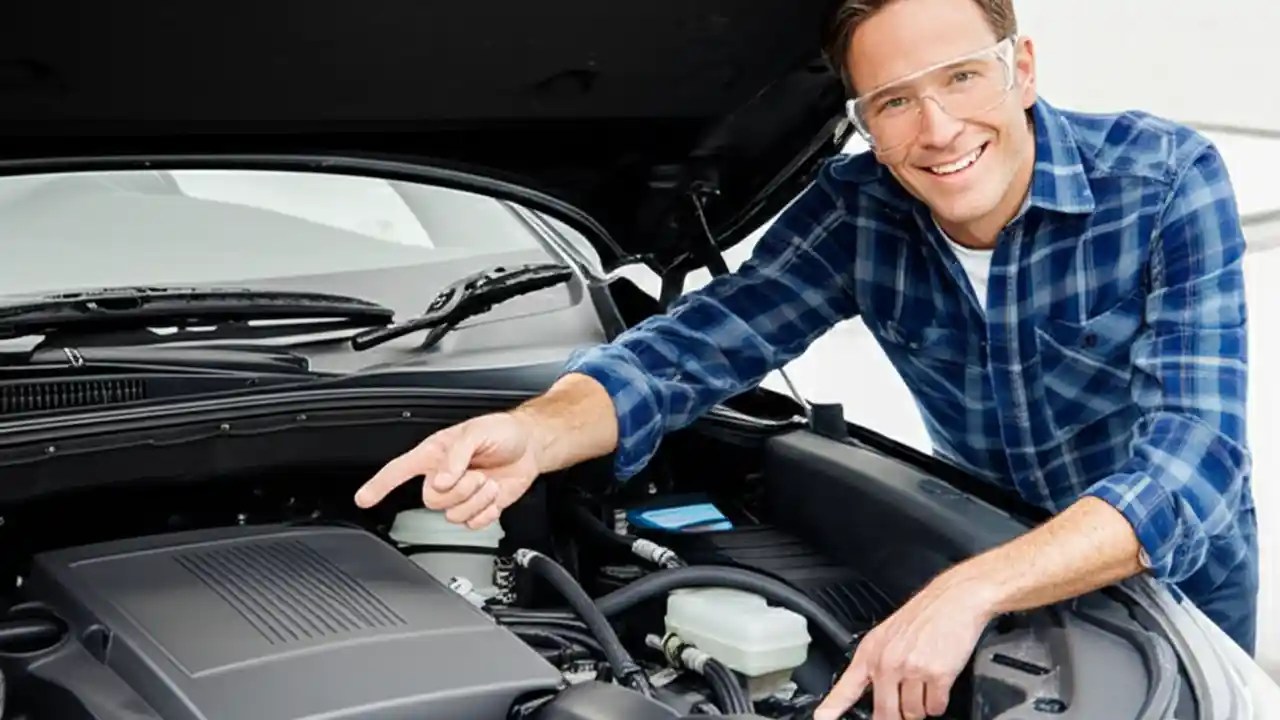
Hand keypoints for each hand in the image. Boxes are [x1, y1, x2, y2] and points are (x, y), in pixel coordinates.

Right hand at [353, 412, 540, 528]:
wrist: (530, 446)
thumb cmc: (502, 431)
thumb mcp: (477, 432)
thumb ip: (456, 454)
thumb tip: (441, 479)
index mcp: (436, 454)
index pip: (399, 470)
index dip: (379, 484)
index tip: (363, 498)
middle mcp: (444, 476)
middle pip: (431, 500)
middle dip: (458, 490)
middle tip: (477, 474)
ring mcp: (461, 494)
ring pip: (453, 515)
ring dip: (476, 499)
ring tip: (488, 481)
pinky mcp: (479, 507)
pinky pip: (473, 524)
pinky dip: (487, 512)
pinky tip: (493, 495)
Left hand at [814, 573, 995, 719]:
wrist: (954, 599)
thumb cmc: (923, 616)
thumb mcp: (887, 635)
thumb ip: (877, 664)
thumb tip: (874, 694)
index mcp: (870, 652)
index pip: (846, 688)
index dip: (832, 708)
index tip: (822, 719)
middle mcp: (887, 662)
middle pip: (885, 713)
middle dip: (897, 716)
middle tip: (904, 705)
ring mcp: (911, 669)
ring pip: (913, 713)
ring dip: (921, 707)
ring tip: (925, 682)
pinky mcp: (937, 675)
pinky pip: (935, 707)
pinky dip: (938, 702)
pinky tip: (938, 683)